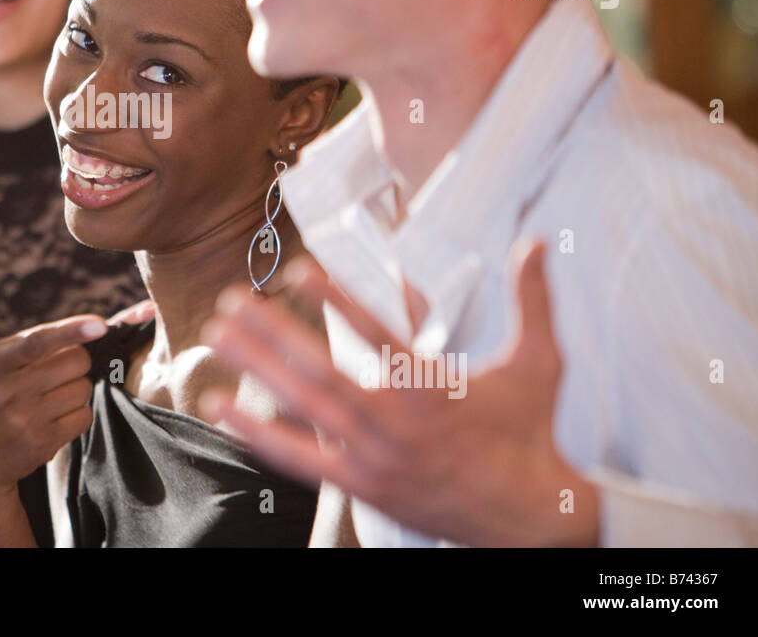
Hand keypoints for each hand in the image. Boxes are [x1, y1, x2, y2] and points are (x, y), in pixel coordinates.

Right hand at [0, 258, 108, 502]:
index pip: (36, 343)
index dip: (69, 331)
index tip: (99, 324)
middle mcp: (6, 394)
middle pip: (74, 362)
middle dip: (72, 359)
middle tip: (48, 368)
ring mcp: (25, 422)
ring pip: (82, 390)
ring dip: (73, 388)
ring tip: (44, 395)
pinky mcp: (41, 445)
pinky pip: (83, 417)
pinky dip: (75, 414)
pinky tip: (50, 417)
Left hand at [199, 238, 599, 545]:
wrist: (528, 517)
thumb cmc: (529, 432)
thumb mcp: (540, 363)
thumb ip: (532, 300)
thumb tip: (536, 241)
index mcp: (434, 389)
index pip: (378, 337)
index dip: (338, 302)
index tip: (299, 270)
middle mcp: (397, 424)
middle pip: (323, 374)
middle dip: (272, 335)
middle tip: (233, 300)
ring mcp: (374, 458)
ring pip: (305, 410)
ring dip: (257, 370)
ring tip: (217, 337)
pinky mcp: (360, 486)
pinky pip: (298, 459)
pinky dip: (256, 433)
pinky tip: (219, 407)